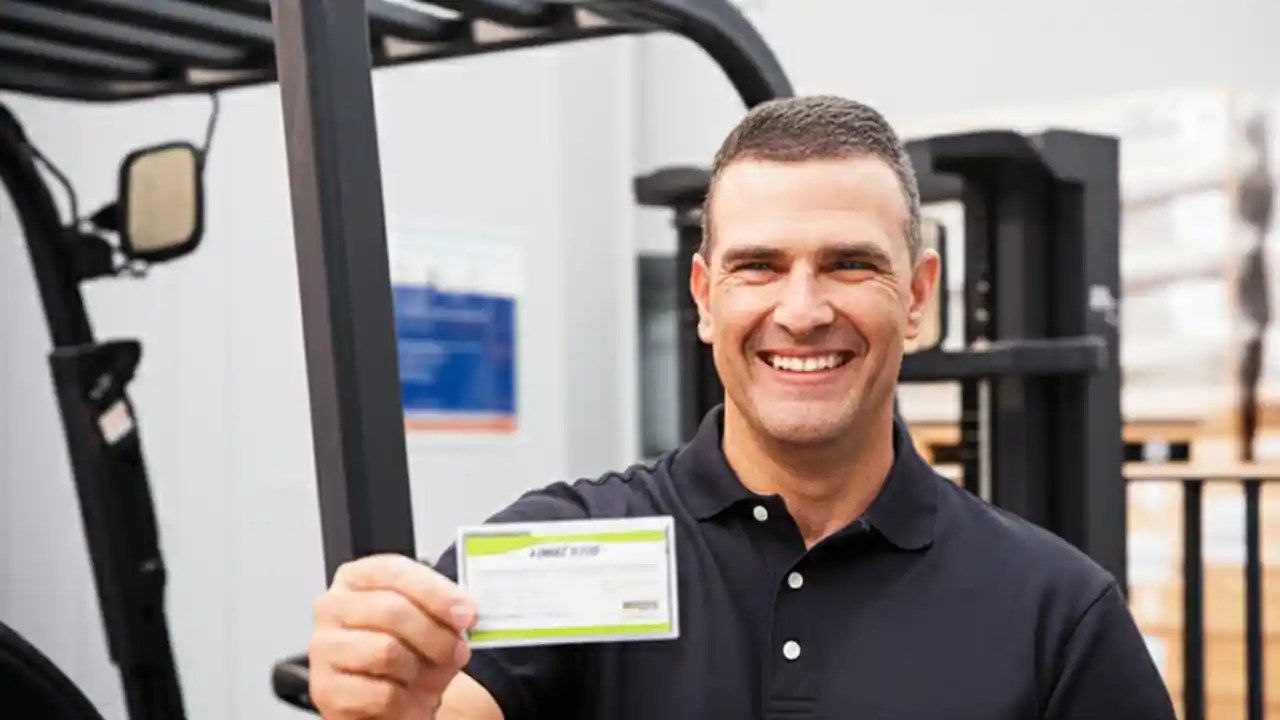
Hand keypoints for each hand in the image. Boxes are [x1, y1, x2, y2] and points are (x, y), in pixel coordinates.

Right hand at [309, 554, 476, 718]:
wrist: (387, 702)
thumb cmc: (407, 657)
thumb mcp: (431, 626)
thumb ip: (446, 612)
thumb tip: (464, 612)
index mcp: (357, 579)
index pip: (394, 571)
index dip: (435, 592)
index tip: (466, 613)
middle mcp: (333, 607)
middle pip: (391, 610)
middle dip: (435, 634)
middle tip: (457, 651)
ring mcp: (324, 648)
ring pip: (385, 651)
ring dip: (419, 670)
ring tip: (423, 678)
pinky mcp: (325, 690)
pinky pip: (380, 694)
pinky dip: (405, 701)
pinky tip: (406, 699)